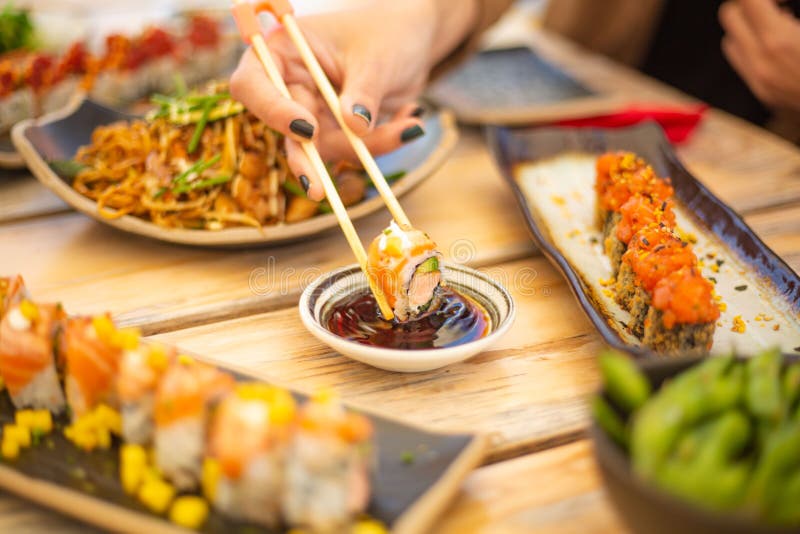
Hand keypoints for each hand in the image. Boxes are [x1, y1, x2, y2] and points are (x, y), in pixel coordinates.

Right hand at [230, 0, 476, 200]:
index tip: (306, 129)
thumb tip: (354, 127)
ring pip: (324, 149)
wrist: (413, 38)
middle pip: (285, 130)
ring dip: (366, 148)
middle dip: (308, 159)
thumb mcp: (376, 58)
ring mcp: (313, 111)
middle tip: (318, 192)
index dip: (272, 111)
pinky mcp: (337, 132)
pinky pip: (352, 151)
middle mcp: (290, 85)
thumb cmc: (388, 32)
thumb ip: (363, 91)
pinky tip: (410, 122)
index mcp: (283, 51)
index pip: (252, 85)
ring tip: (410, 126)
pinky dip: (382, 144)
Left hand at [719, 0, 799, 112]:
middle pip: (729, 18)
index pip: (746, 1)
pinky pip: (744, 64)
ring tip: (782, 22)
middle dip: (751, 4)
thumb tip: (780, 4)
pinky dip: (755, 47)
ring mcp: (760, 82)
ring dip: (749, 26)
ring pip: (731, 41)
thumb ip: (790, 9)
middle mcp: (761, 64)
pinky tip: (784, 45)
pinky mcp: (764, 93)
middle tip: (779, 4)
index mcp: (777, 41)